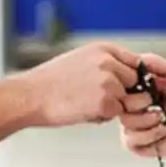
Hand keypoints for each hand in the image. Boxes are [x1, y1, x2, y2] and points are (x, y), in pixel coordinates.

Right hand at [14, 42, 142, 127]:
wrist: (30, 96)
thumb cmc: (51, 81)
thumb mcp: (81, 59)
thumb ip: (105, 63)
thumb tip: (128, 74)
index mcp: (103, 49)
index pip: (135, 61)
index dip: (130, 76)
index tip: (122, 85)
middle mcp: (108, 62)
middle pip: (134, 81)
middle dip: (123, 91)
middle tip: (98, 97)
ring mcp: (109, 82)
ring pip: (126, 99)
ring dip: (112, 105)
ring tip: (86, 103)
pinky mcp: (106, 102)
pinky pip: (115, 113)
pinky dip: (102, 117)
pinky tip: (82, 111)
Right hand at [118, 53, 165, 159]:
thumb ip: (155, 62)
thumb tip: (136, 58)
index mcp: (137, 90)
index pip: (119, 84)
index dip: (127, 85)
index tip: (144, 85)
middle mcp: (131, 107)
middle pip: (119, 103)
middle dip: (140, 103)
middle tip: (157, 104)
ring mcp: (132, 126)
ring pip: (126, 122)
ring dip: (148, 120)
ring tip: (163, 118)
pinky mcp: (137, 144)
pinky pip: (131, 140)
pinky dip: (150, 135)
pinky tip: (163, 131)